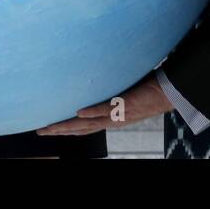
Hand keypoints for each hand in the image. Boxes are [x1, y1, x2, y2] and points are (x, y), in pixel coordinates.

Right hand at [36, 74, 172, 134]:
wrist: (169, 93)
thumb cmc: (148, 90)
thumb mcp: (125, 90)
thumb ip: (111, 89)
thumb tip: (97, 77)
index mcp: (110, 118)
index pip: (84, 126)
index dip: (66, 129)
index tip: (49, 127)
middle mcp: (111, 119)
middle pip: (80, 129)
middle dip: (59, 131)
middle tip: (40, 131)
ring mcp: (117, 113)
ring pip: (88, 124)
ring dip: (68, 126)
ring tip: (51, 128)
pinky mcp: (125, 105)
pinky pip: (105, 109)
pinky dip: (91, 112)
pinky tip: (78, 112)